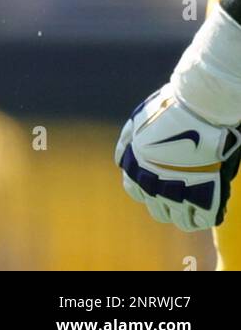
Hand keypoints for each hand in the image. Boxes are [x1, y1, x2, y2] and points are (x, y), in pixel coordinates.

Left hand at [115, 83, 240, 230]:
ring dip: (187, 213)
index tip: (162, 181)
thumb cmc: (168, 111)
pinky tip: (212, 203)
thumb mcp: (137, 122)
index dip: (148, 189)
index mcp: (135, 169)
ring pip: (179, 220)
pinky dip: (205, 216)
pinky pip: (202, 220)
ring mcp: (178, 194)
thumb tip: (118, 162)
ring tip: (199, 199)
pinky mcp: (204, 198)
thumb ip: (125, 143)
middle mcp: (151, 185)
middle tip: (183, 191)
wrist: (199, 108)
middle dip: (168, 204)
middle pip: (157, 211)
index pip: (135, 193)